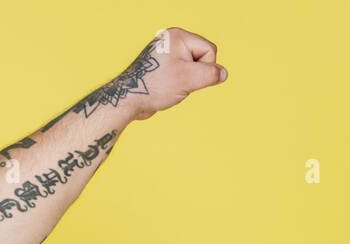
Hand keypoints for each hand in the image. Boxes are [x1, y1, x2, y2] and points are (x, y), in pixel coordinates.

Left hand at [104, 28, 227, 121]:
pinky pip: (180, 76)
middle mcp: (170, 41)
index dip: (204, 68)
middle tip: (174, 83)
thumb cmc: (155, 86)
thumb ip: (212, 74)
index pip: (209, 50)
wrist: (126, 101)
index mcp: (177, 36)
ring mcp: (164, 55)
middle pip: (201, 59)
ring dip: (185, 83)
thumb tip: (223, 74)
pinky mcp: (160, 68)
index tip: (185, 77)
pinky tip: (163, 90)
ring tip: (167, 87)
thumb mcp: (189, 79)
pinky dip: (176, 86)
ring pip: (191, 70)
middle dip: (193, 75)